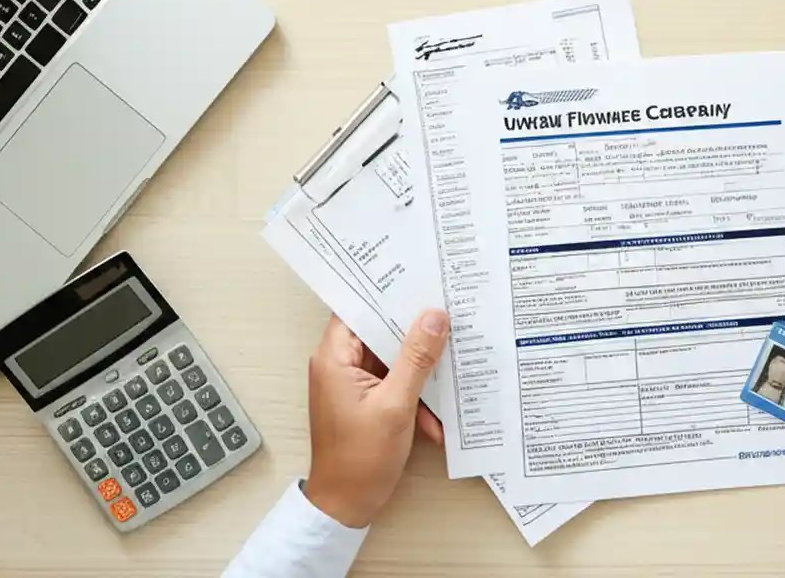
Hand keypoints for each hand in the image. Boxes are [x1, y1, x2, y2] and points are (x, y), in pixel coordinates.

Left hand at [303, 310, 449, 527]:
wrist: (346, 505)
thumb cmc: (361, 459)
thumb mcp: (395, 405)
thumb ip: (416, 359)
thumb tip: (434, 316)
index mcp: (335, 358)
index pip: (357, 307)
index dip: (385, 292)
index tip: (418, 280)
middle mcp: (340, 364)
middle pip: (379, 331)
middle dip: (414, 331)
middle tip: (448, 315)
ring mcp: (353, 383)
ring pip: (392, 358)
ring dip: (420, 371)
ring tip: (450, 369)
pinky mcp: (367, 399)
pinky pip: (394, 382)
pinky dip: (415, 395)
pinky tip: (435, 415)